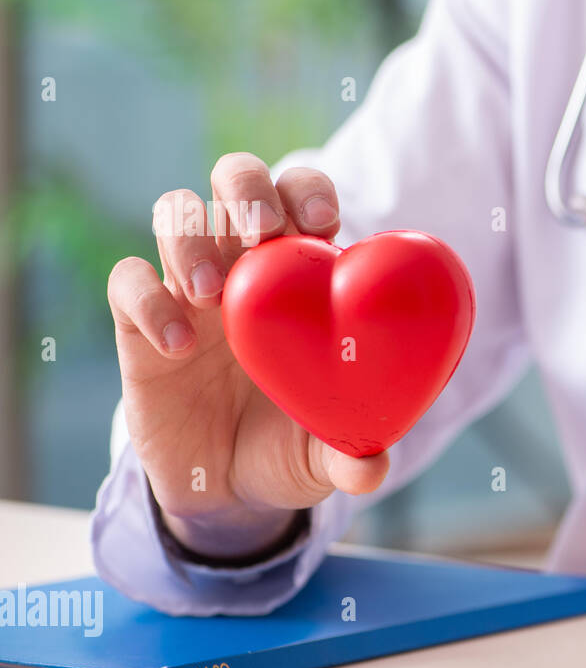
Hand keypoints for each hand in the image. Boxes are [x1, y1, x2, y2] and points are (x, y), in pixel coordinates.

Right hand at [107, 154, 388, 555]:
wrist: (224, 489)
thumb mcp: (325, 456)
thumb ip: (352, 455)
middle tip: (261, 230)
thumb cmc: (287, 446)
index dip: (308, 192)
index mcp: (298, 273)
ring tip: (213, 294)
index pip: (301, 196)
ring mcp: (187, 287)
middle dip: (246, 186)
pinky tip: (180, 344)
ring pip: (175, 211)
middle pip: (234, 177)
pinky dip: (149, 300)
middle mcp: (242, 264)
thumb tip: (375, 467)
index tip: (323, 224)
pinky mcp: (138, 324)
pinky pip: (128, 282)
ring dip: (191, 237)